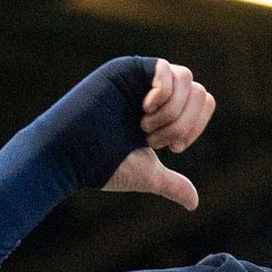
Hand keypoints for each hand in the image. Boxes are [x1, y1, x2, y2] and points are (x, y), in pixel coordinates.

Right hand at [104, 58, 212, 211]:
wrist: (68, 155)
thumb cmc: (102, 165)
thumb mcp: (147, 174)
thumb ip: (172, 184)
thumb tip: (194, 203)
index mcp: (163, 112)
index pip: (203, 103)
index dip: (195, 127)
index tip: (172, 148)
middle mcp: (154, 92)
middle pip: (199, 92)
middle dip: (183, 123)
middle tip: (154, 140)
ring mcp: (140, 78)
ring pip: (186, 79)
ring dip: (172, 112)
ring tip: (144, 129)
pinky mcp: (126, 69)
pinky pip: (165, 68)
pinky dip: (164, 94)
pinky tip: (145, 110)